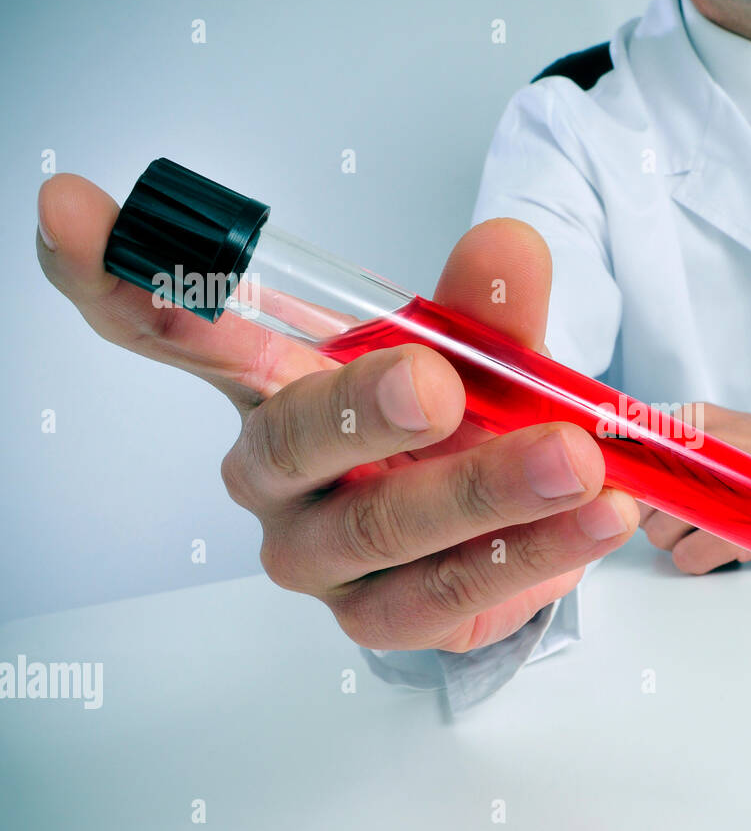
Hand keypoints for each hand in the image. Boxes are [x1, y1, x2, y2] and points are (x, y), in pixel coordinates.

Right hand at [37, 174, 637, 652]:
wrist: (506, 511)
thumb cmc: (458, 419)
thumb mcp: (475, 349)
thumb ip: (488, 306)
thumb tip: (508, 249)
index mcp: (270, 381)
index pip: (175, 329)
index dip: (121, 277)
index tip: (74, 212)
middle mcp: (273, 473)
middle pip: (286, 440)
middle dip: (360, 407)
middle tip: (435, 382)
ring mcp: (319, 555)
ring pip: (377, 530)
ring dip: (480, 490)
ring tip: (572, 459)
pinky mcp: (382, 618)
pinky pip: (448, 593)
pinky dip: (529, 554)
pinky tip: (595, 520)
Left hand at [639, 403, 750, 573]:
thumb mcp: (732, 430)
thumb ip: (679, 441)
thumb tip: (625, 465)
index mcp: (697, 421)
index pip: (628, 447)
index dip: (630, 478)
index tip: (640, 489)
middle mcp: (702, 448)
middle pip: (641, 498)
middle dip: (660, 514)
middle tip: (694, 513)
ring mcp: (718, 488)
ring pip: (659, 533)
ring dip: (681, 539)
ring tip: (718, 527)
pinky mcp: (738, 530)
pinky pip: (688, 557)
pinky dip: (703, 559)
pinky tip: (731, 544)